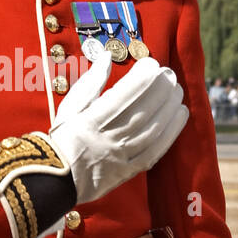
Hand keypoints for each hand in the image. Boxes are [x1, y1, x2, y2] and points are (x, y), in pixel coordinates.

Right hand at [48, 52, 187, 205]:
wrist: (57, 181)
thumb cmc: (63, 138)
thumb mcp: (70, 107)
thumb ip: (90, 82)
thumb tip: (106, 57)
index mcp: (89, 122)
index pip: (120, 98)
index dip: (140, 80)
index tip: (150, 64)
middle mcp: (106, 140)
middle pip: (140, 113)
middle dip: (159, 91)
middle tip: (169, 74)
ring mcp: (119, 157)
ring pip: (150, 131)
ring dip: (168, 109)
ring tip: (177, 91)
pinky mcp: (128, 170)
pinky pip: (154, 152)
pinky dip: (170, 133)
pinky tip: (180, 115)